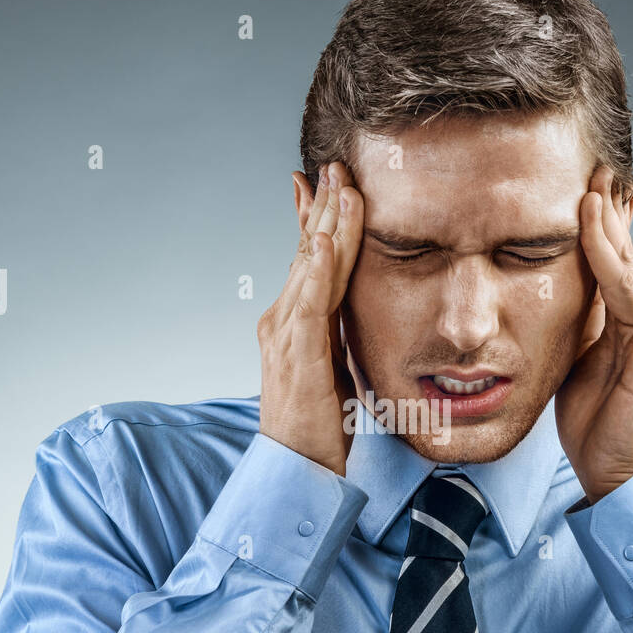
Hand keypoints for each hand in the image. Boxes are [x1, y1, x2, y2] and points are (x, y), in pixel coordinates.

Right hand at [257, 161, 364, 476]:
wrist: (295, 470)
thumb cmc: (316, 428)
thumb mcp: (333, 369)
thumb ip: (336, 336)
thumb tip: (350, 316)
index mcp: (292, 322)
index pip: (306, 259)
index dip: (315, 218)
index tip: (323, 181)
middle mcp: (281, 319)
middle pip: (306, 250)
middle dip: (321, 204)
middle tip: (335, 162)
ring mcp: (285, 332)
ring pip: (310, 264)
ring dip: (327, 219)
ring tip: (339, 181)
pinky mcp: (297, 351)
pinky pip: (310, 298)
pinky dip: (319, 264)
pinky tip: (328, 235)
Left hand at [556, 165, 632, 503]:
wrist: (612, 470)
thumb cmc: (596, 421)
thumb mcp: (576, 360)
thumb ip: (577, 324)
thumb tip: (558, 293)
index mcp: (623, 324)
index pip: (610, 264)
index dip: (600, 226)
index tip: (586, 188)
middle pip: (623, 258)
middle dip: (609, 214)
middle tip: (596, 170)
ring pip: (630, 274)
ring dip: (613, 233)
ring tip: (599, 195)